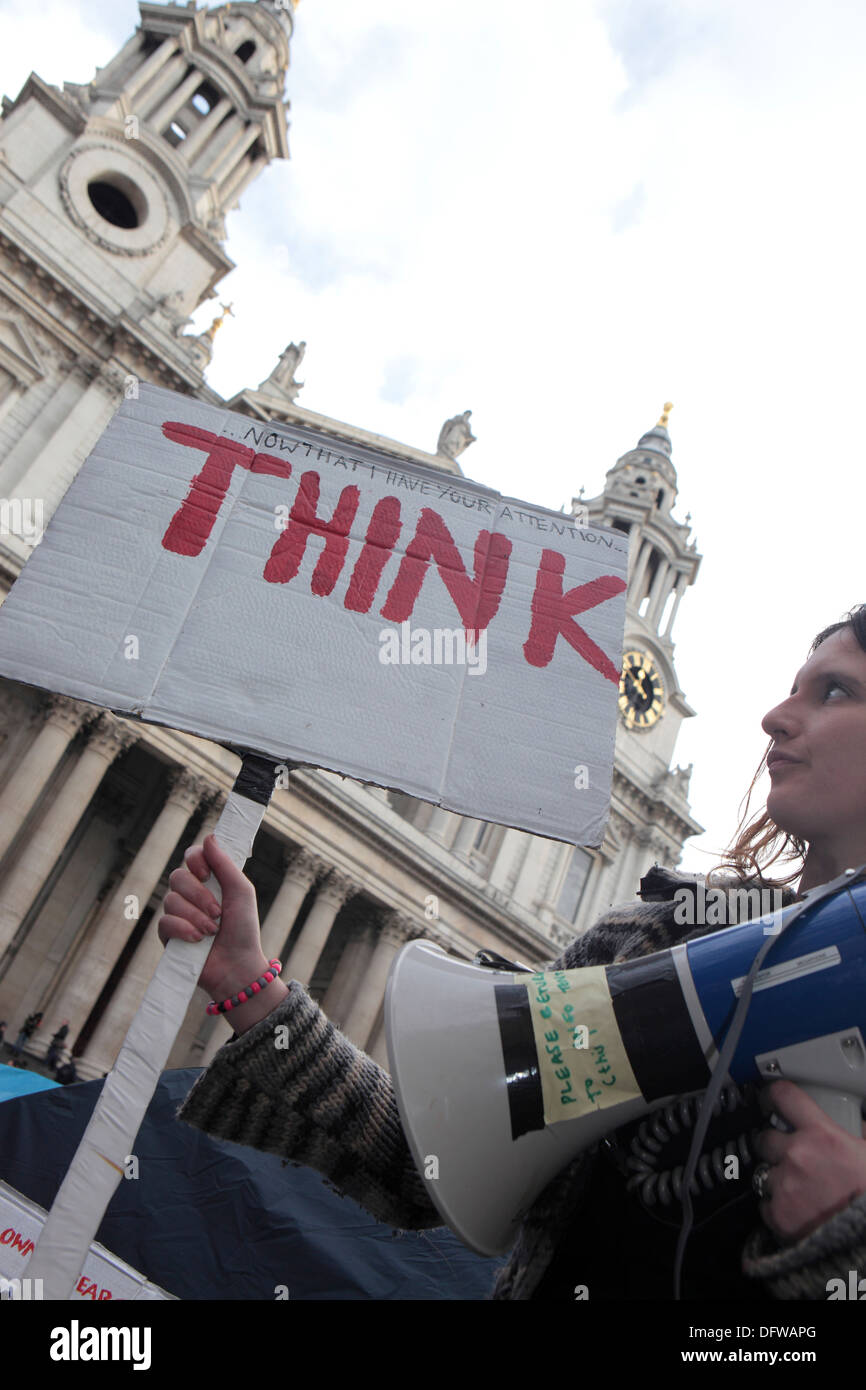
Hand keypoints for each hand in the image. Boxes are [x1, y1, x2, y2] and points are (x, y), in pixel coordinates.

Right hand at [158, 833, 267, 999]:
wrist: (237, 965)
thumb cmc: (243, 928)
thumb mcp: (241, 892)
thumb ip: (225, 865)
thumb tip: (209, 836)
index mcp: (209, 880)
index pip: (191, 856)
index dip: (195, 860)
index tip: (206, 874)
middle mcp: (191, 894)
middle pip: (177, 877)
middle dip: (199, 895)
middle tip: (218, 912)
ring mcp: (177, 914)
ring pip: (170, 900)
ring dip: (195, 916)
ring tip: (212, 931)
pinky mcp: (168, 935)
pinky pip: (164, 922)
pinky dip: (183, 930)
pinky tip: (198, 940)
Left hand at [754, 1079, 865, 1242]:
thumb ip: (860, 1133)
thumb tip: (856, 1123)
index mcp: (823, 1135)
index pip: (784, 1097)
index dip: (772, 1095)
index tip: (769, 1098)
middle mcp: (798, 1155)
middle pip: (764, 1137)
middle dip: (774, 1145)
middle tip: (790, 1156)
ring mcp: (784, 1185)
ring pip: (762, 1171)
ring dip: (775, 1178)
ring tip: (798, 1189)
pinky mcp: (777, 1214)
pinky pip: (764, 1204)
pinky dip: (776, 1206)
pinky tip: (796, 1210)